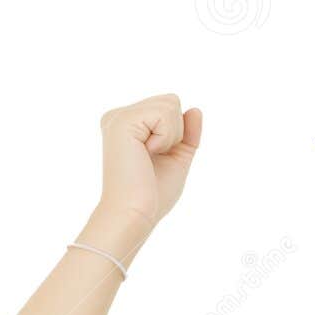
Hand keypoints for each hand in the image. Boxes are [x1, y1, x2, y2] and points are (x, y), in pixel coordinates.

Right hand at [95, 93, 203, 227]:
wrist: (134, 213)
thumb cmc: (152, 195)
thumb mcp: (177, 159)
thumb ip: (187, 134)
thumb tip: (195, 109)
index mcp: (128, 125)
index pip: (169, 109)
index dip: (176, 135)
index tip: (155, 158)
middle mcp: (119, 116)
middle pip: (171, 101)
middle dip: (175, 132)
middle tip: (152, 157)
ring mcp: (119, 116)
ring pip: (170, 104)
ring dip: (170, 136)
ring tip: (148, 155)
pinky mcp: (123, 120)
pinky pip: (165, 113)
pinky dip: (165, 137)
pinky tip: (145, 153)